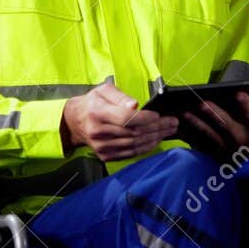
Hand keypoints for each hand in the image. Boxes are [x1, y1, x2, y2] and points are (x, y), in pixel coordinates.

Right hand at [62, 79, 178, 160]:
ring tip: (168, 131)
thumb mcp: (104, 91)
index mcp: (97, 113)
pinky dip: (146, 147)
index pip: (125, 118)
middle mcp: (98, 132)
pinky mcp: (105, 156)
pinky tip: (156, 140)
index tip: (159, 115)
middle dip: (157, 128)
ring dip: (155, 138)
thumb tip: (134, 105)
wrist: (76, 121)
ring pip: (134, 145)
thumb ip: (120, 96)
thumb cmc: (93, 103)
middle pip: (133, 132)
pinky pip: (130, 153)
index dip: (145, 118)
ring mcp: (101, 147)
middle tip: (172, 122)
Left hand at [179, 92, 248, 157]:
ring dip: (198, 123)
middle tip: (202, 102)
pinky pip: (201, 142)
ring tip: (186, 111)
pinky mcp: (216, 153)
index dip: (247, 106)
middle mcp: (245, 142)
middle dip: (215, 114)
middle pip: (228, 126)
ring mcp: (229, 149)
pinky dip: (191, 132)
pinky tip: (181, 122)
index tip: (238, 94)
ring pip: (211, 135)